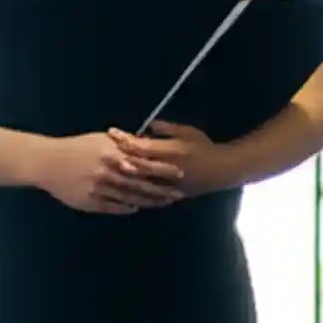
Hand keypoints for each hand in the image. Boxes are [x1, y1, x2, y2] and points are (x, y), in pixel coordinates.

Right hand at [37, 132, 184, 214]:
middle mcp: (108, 172)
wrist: (47, 162)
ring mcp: (100, 189)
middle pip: (141, 184)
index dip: (164, 170)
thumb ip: (123, 144)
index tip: (180, 173)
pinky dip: (127, 208)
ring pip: (130, 197)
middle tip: (178, 194)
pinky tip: (137, 207)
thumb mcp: (100, 140)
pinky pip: (114, 207)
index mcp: (112, 154)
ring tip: (164, 203)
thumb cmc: (75, 147)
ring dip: (149, 201)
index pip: (145, 163)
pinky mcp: (91, 202)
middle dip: (162, 190)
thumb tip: (144, 144)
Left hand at [108, 121, 231, 197]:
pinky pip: (149, 196)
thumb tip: (147, 126)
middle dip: (118, 158)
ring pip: (141, 182)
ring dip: (123, 177)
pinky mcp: (170, 195)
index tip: (112, 132)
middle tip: (101, 152)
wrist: (221, 170)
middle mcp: (169, 168)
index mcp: (173, 150)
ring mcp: (169, 184)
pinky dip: (136, 193)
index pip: (144, 145)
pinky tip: (123, 190)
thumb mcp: (187, 131)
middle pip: (138, 164)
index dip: (126, 139)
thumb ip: (167, 128)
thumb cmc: (203, 146)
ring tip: (108, 171)